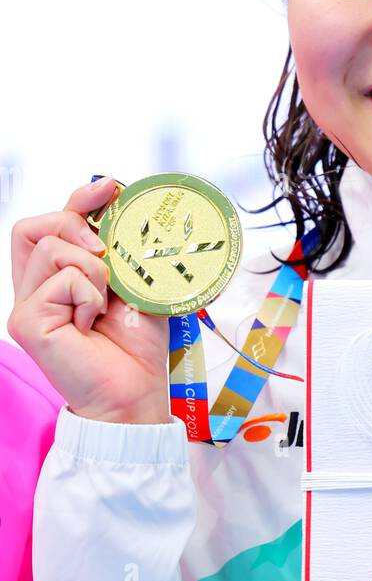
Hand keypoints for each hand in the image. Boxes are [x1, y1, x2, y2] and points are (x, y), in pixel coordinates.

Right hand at [7, 177, 171, 423]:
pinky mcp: (26, 323)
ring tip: (104, 304)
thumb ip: (117, 248)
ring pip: (51, 249)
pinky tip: (93, 322)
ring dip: (93, 270)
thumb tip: (116, 197)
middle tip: (106, 255)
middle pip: (34, 227)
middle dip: (75, 226)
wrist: (136, 391)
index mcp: (54, 279)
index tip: (109, 188)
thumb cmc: (135, 345)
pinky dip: (89, 295)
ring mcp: (26, 307)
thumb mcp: (131, 283)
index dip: (76, 199)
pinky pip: (61, 281)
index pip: (49, 225)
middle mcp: (34, 290)